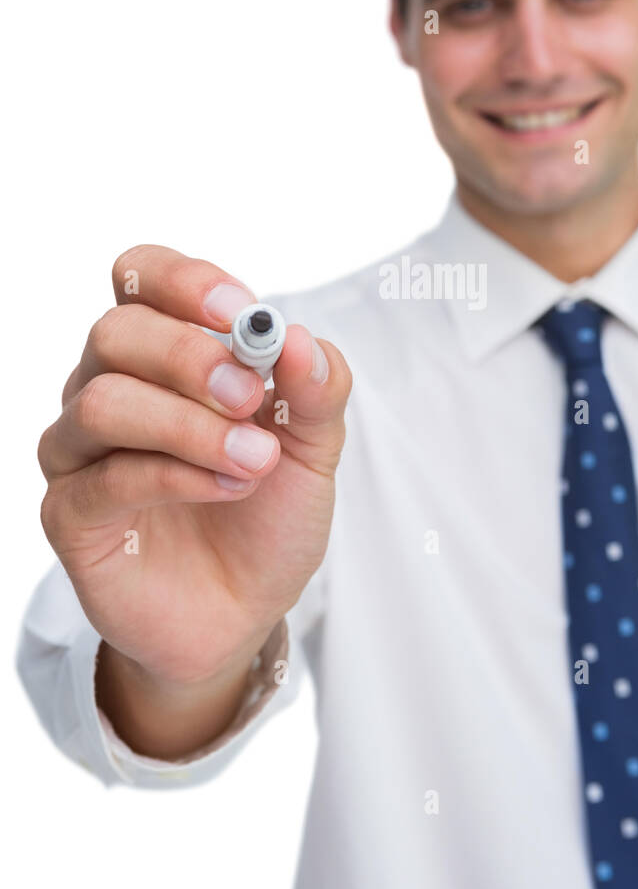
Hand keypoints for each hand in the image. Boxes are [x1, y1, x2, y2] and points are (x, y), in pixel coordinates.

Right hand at [38, 245, 351, 686]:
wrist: (244, 612)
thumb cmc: (266, 517)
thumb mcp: (313, 450)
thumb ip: (316, 391)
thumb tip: (299, 337)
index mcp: (160, 353)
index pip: (140, 277)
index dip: (185, 282)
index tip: (243, 313)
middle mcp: (107, 387)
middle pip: (115, 332)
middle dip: (191, 357)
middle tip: (252, 396)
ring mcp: (80, 451)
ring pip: (102, 402)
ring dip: (190, 425)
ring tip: (254, 461)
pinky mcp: (71, 514)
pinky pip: (106, 477)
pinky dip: (176, 476)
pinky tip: (226, 487)